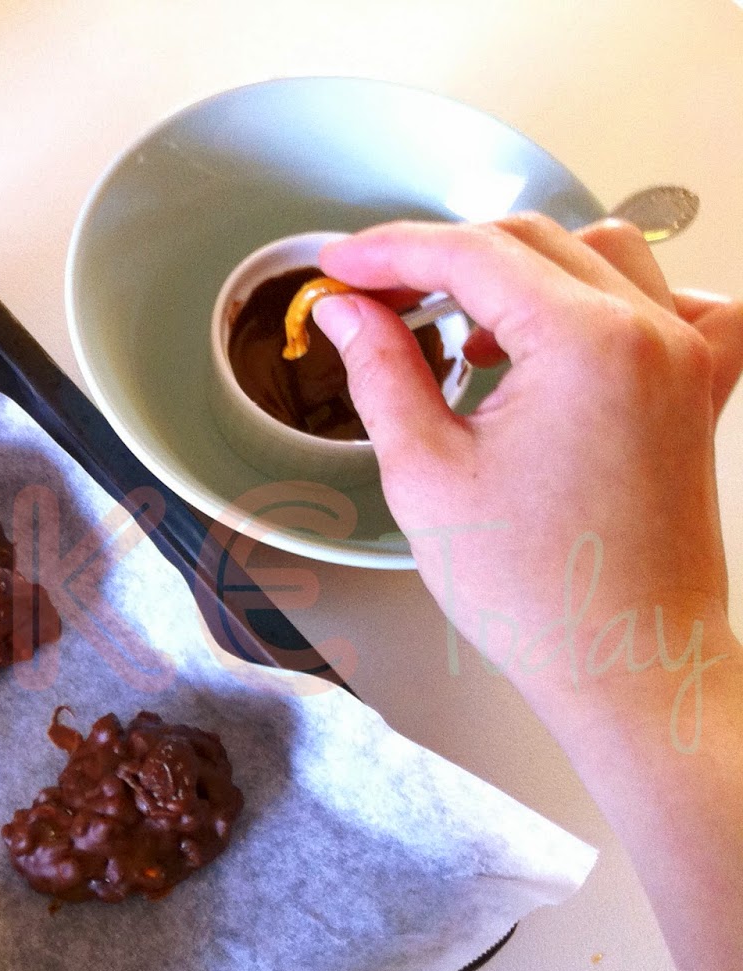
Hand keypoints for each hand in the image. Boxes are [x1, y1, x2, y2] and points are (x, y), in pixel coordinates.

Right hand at [312, 214, 742, 711]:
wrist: (627, 662)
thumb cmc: (539, 593)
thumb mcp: (426, 473)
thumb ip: (382, 372)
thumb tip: (349, 313)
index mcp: (586, 344)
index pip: (470, 255)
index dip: (390, 252)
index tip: (339, 266)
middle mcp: (650, 334)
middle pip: (530, 242)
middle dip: (442, 260)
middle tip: (375, 298)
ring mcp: (685, 359)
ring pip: (598, 255)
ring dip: (520, 274)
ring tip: (465, 335)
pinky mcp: (697, 391)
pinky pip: (672, 302)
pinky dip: (612, 300)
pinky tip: (566, 340)